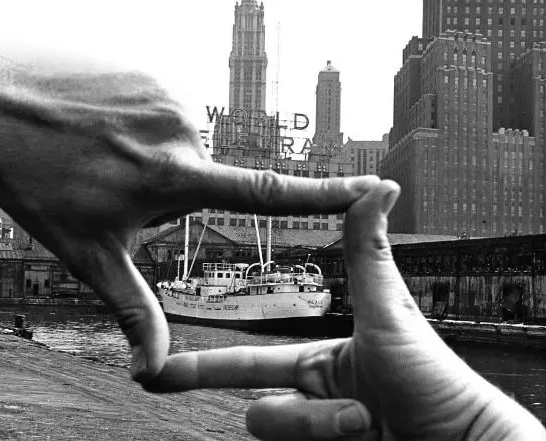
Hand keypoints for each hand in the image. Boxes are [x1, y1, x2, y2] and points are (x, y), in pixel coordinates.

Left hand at [0, 42, 378, 381]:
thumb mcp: (87, 253)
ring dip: (150, 157)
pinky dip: (139, 127)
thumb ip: (133, 309)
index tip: (375, 187)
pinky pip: (160, 110)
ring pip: (177, 143)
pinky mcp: (148, 66)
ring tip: (100, 152)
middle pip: (199, 176)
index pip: (269, 192)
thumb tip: (152, 370)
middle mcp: (183, 127)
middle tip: (111, 184)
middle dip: (166, 191)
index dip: (327, 194)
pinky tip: (96, 125)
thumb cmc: (34, 180)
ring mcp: (166, 89)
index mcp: (176, 176)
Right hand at [148, 181, 545, 440]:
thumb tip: (378, 185)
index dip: (205, 367)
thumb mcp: (388, 311)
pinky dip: (323, 439)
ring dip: (319, 426)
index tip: (165, 370)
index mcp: (320, 364)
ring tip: (368, 420)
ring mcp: (320, 435)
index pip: (252, 363)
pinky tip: (365, 437)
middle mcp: (316, 401)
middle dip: (260, 401)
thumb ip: (365, 253)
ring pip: (273, 429)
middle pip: (259, 406)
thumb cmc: (434, 378)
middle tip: (218, 388)